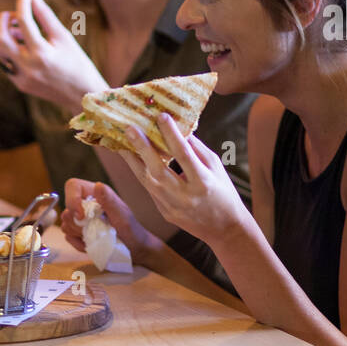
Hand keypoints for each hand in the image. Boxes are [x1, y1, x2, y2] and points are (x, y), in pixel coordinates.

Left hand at [0, 0, 106, 113]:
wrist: (81, 95)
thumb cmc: (76, 61)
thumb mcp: (63, 36)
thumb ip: (44, 14)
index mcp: (42, 53)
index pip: (24, 21)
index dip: (23, 2)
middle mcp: (28, 67)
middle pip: (0, 39)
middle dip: (2, 21)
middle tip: (13, 14)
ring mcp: (21, 78)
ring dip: (4, 36)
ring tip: (20, 31)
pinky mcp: (19, 84)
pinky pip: (5, 63)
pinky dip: (10, 50)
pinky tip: (24, 47)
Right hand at [60, 177, 159, 266]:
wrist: (133, 248)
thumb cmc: (131, 230)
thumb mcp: (122, 215)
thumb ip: (109, 201)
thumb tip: (98, 185)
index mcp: (95, 193)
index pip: (72, 186)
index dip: (72, 200)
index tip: (81, 216)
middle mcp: (84, 204)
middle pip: (66, 210)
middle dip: (79, 224)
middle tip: (96, 230)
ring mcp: (79, 219)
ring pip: (65, 225)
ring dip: (80, 234)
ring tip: (96, 237)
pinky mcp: (77, 232)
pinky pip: (68, 237)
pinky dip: (79, 243)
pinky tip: (92, 244)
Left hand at [117, 114, 249, 246]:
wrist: (224, 229)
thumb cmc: (223, 192)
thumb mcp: (216, 167)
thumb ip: (197, 149)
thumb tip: (179, 128)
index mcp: (203, 182)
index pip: (184, 155)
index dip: (172, 135)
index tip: (161, 116)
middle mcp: (185, 196)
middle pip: (158, 170)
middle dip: (142, 148)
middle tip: (129, 128)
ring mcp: (172, 207)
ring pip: (147, 181)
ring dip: (133, 160)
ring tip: (122, 142)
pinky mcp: (164, 213)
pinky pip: (149, 189)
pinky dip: (140, 172)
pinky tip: (132, 158)